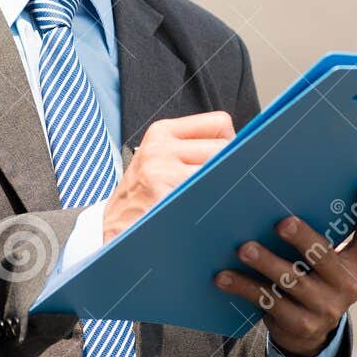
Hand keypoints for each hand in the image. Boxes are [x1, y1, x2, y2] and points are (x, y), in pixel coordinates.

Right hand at [103, 111, 235, 243]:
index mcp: (162, 132)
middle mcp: (160, 147)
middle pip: (224, 148)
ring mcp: (161, 172)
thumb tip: (241, 146)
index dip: (230, 143)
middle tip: (219, 189)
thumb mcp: (159, 162)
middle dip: (229, 169)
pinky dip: (214, 207)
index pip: (220, 123)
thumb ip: (192, 149)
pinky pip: (209, 195)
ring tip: (210, 203)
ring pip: (220, 171)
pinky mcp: (165, 196)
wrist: (115, 234)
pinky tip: (203, 216)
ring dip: (223, 189)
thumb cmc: (142, 200)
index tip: (224, 162)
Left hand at [214, 181, 356, 356]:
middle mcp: (348, 286)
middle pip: (324, 256)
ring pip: (291, 281)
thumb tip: (292, 189)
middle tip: (281, 223)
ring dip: (266, 263)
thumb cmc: (315, 278)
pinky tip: (223, 276)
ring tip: (244, 249)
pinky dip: (243, 287)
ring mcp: (325, 308)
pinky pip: (267, 301)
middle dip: (302, 239)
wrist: (309, 334)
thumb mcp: (330, 260)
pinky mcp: (299, 324)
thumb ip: (326, 232)